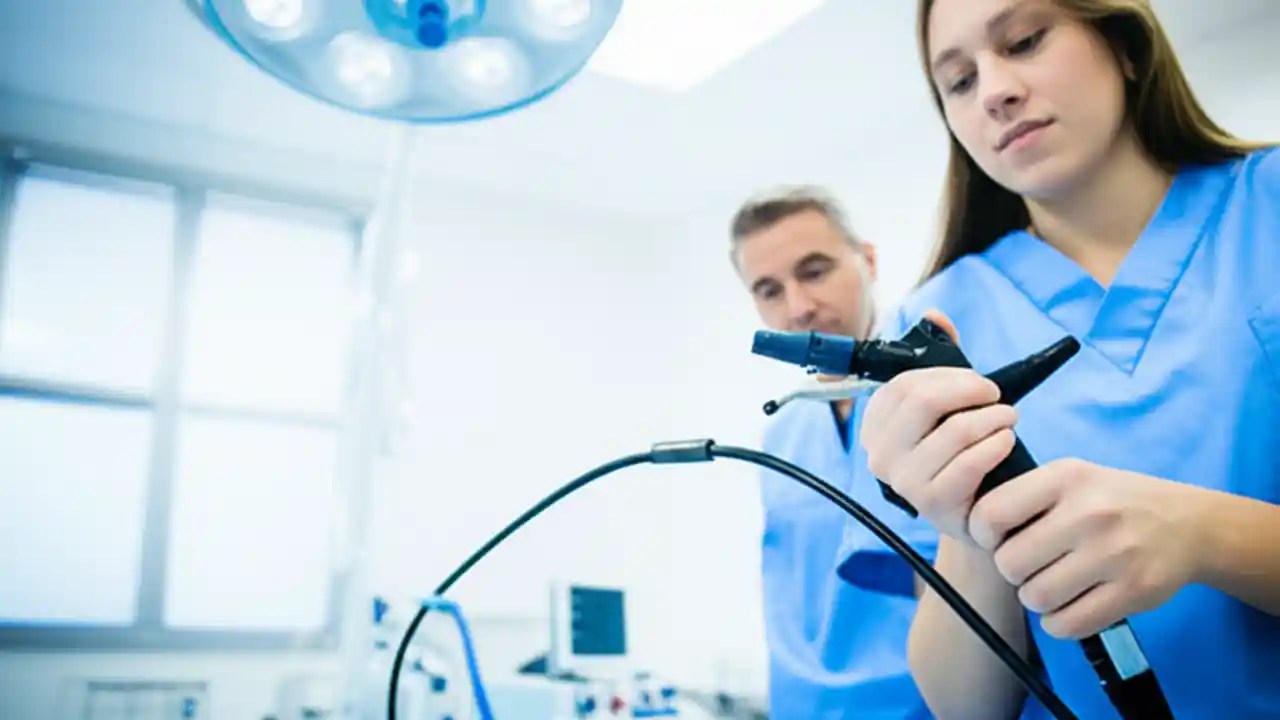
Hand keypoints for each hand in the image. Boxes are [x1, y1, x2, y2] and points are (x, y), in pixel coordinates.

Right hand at [861, 310, 1018, 543]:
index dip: (949, 376)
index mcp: (875, 424)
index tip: (979, 381)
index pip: (905, 385)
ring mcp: (904, 483)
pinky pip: (969, 464)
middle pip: (923, 402)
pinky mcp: (932, 505)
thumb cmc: (959, 452)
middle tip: (997, 396)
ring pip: (953, 432)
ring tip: (1008, 419)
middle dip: (970, 391)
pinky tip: (1006, 442)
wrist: (976, 514)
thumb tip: (935, 316)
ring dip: (993, 418)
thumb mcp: (946, 406)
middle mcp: (880, 455)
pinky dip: (995, 446)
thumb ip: (940, 357)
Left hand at [968, 459, 1207, 638]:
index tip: (994, 539)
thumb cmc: (1112, 501)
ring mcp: (1114, 554)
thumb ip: (1025, 495)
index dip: (982, 534)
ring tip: (1050, 585)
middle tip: (1027, 566)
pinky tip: (1067, 606)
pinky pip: (1069, 623)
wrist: (1189, 523)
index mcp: (1066, 477)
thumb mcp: (1071, 476)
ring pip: (1036, 597)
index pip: (992, 513)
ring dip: (1035, 599)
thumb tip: (973, 528)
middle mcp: (1089, 513)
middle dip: (1012, 571)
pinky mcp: (1134, 591)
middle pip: (1010, 562)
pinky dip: (1058, 622)